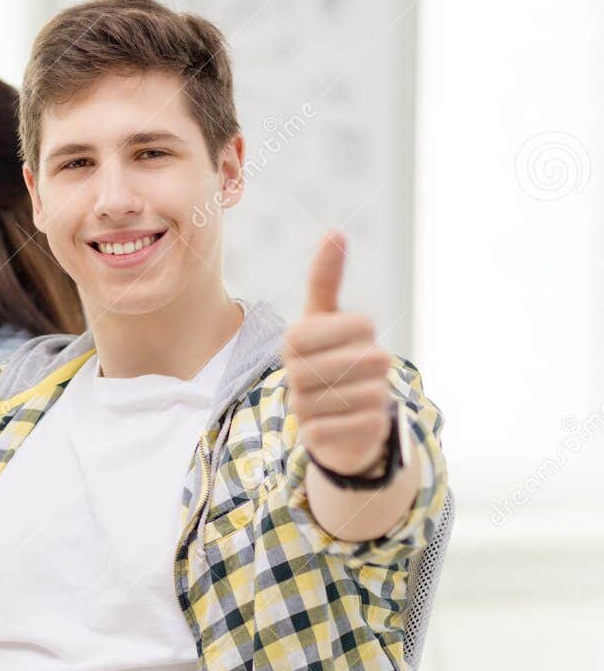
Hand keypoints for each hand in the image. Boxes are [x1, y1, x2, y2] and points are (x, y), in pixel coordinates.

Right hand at [282, 231, 394, 475]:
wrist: (333, 420)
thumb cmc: (335, 360)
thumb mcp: (330, 319)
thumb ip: (327, 279)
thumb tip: (334, 231)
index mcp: (294, 339)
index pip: (349, 324)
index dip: (362, 328)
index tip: (362, 332)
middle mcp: (292, 373)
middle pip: (362, 361)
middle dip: (376, 362)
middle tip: (374, 365)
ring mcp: (302, 408)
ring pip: (365, 394)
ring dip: (378, 393)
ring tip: (367, 392)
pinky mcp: (317, 439)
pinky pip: (363, 423)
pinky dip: (374, 420)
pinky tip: (365, 416)